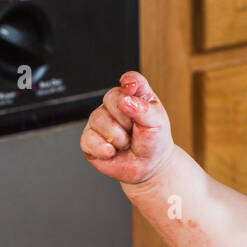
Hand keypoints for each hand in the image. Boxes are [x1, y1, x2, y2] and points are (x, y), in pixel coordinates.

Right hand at [80, 71, 174, 185]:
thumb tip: (124, 99)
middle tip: (135, 130)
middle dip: (126, 119)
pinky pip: (89, 139)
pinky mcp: (89, 139)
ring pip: (99, 119)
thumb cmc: (154, 140)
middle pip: (111, 98)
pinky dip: (104, 149)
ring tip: (126, 143)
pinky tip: (113, 151)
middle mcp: (115, 104)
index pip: (131, 80)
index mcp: (136, 96)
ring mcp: (100, 120)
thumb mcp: (157, 123)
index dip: (129, 81)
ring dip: (118, 137)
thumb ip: (143, 109)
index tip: (130, 87)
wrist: (149, 166)